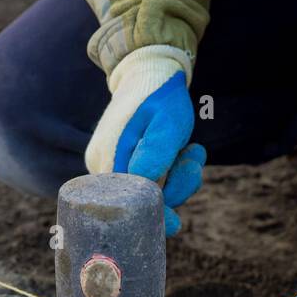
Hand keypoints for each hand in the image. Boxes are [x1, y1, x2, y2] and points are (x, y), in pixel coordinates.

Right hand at [84, 45, 204, 235]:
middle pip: (140, 200)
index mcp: (109, 159)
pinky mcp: (122, 164)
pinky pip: (149, 180)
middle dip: (175, 187)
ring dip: (178, 176)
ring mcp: (110, 166)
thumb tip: (147, 187)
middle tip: (195, 158)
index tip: (176, 224)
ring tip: (193, 150)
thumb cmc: (159, 96)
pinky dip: (171, 170)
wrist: (148, 72)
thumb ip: (157, 153)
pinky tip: (185, 152)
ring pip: (149, 191)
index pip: (129, 203)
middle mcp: (102, 168)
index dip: (155, 215)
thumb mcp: (167, 122)